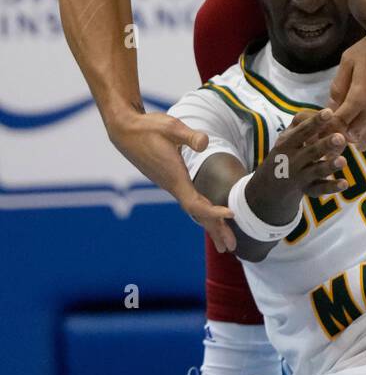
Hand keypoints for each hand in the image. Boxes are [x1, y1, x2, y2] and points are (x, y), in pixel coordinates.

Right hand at [107, 110, 236, 252]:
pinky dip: (202, 211)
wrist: (125, 130)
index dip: (213, 212)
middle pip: (197, 212)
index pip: (195, 202)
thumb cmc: (148, 127)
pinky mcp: (169, 179)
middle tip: (231, 247)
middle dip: (215, 229)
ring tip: (224, 241)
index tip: (231, 215)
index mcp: (174, 177)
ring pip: (194, 208)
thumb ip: (189, 135)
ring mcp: (170, 184)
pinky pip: (189, 201)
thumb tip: (204, 142)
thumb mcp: (171, 127)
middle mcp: (172, 185)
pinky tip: (209, 215)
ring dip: (210, 223)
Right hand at [261, 109, 348, 208]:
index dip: (315, 122)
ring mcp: (300, 176)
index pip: (302, 131)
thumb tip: (322, 109)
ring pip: (316, 171)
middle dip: (325, 145)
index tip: (329, 112)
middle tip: (340, 138)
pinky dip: (332, 187)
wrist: (268, 188)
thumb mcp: (286, 139)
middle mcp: (292, 160)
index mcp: (287, 144)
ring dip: (329, 166)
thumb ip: (301, 124)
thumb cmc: (284, 154)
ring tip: (343, 160)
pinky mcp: (308, 189)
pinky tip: (344, 183)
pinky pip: (320, 189)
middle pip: (310, 151)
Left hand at [328, 34, 365, 145]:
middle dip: (341, 133)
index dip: (328, 128)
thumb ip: (339, 85)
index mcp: (361, 95)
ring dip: (358, 135)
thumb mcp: (350, 59)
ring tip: (350, 128)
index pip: (339, 122)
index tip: (323, 128)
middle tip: (335, 128)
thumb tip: (331, 107)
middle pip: (353, 134)